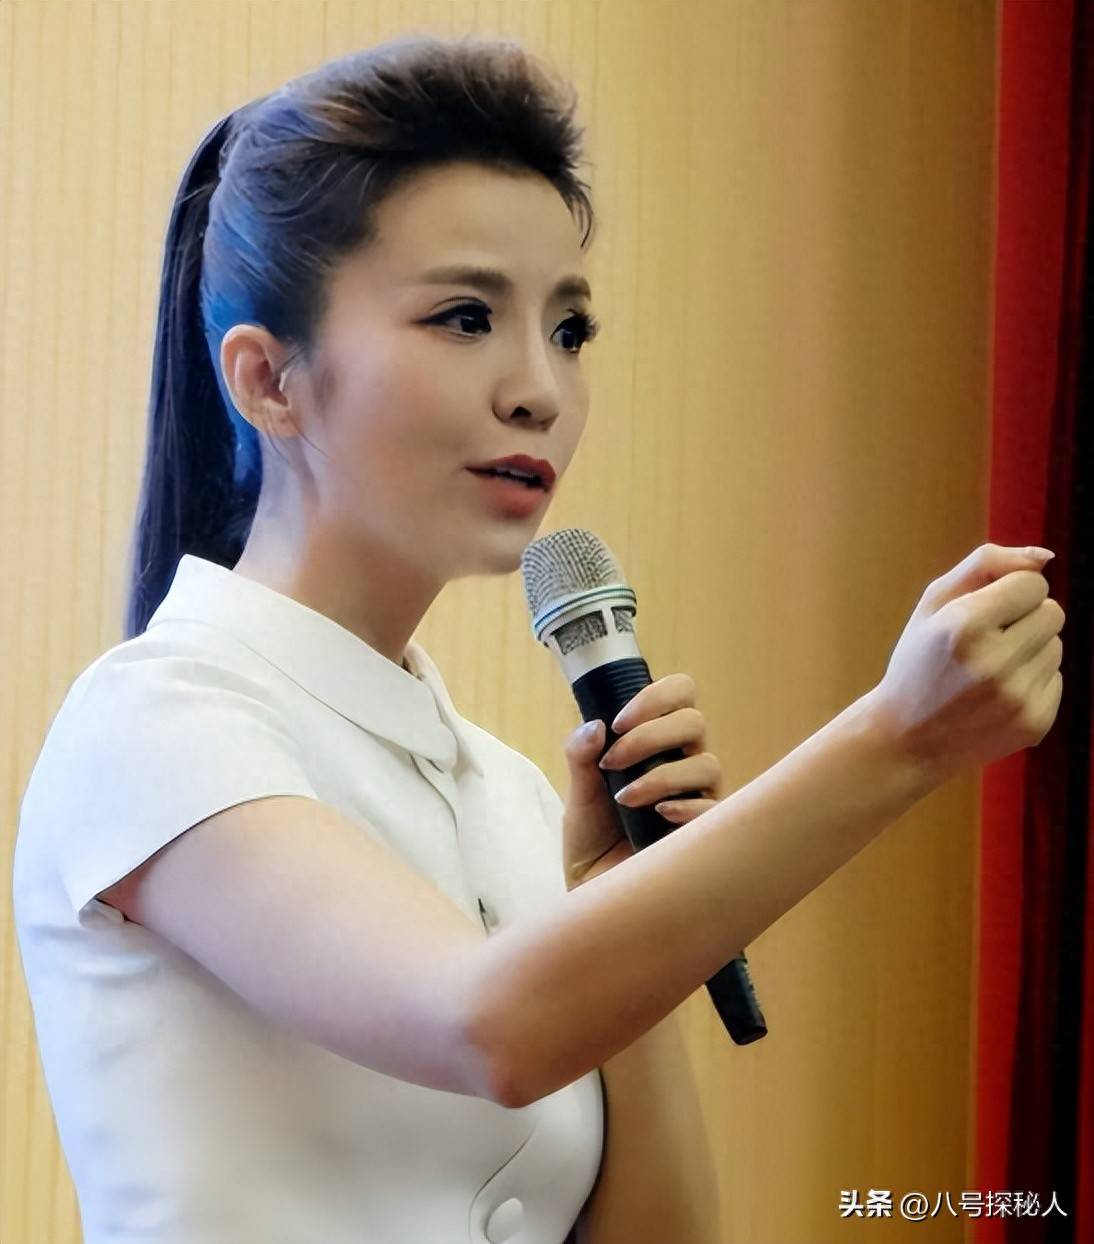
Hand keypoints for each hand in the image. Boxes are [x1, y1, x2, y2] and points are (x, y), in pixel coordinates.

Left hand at [560, 673, 723, 888]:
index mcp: (658, 745)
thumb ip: (581, 757)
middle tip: (614, 762)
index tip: (618, 722)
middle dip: (650, 734)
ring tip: (626, 799)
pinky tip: (659, 814)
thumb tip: (594, 725)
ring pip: (707, 763)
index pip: (680, 696)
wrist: (595, 897)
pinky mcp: (707, 835)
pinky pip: (715, 809)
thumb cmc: (592, 843)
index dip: (657, 697)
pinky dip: (686, 805)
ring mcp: (699, 798)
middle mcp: (685, 765)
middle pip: (694, 722)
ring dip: (661, 775)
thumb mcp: (578, 795)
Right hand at [870, 543, 1064, 785]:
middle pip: (1053, 612)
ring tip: (990, 669)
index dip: (1011, 590)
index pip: (1033, 583)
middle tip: (989, 638)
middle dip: (1025, 618)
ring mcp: (1017, 697)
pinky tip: (998, 694)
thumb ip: (985, 563)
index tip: (986, 609)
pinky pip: (1057, 679)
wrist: (906, 739)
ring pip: (1056, 646)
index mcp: (964, 625)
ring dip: (1028, 650)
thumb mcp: (933, 604)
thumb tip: (1044, 556)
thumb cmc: (918, 661)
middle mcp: (994, 662)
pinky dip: (1031, 681)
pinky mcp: (1034, 723)